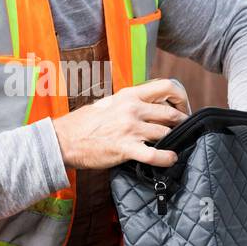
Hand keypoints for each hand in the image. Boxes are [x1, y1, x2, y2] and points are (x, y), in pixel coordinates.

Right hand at [52, 78, 190, 169]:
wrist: (64, 140)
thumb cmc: (84, 123)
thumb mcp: (109, 103)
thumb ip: (130, 102)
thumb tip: (149, 105)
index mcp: (129, 95)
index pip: (166, 86)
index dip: (181, 97)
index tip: (182, 108)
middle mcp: (132, 109)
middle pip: (171, 113)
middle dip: (181, 123)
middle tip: (182, 130)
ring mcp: (129, 128)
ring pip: (165, 133)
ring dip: (172, 141)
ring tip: (174, 145)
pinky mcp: (125, 148)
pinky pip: (154, 154)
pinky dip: (167, 158)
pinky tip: (170, 159)